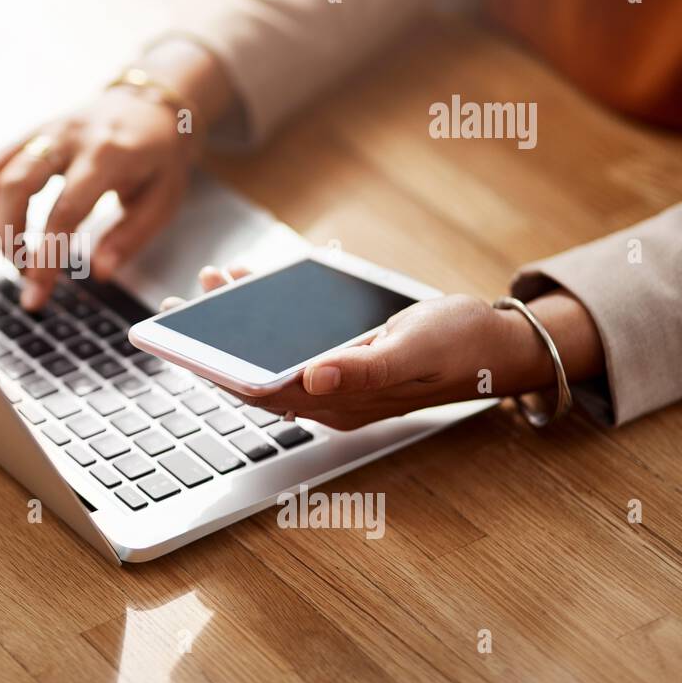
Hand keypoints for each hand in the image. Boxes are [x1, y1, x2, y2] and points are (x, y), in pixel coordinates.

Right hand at [0, 89, 191, 309]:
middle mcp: (70, 136)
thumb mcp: (163, 199)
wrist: (152, 102)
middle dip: (8, 236)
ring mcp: (45, 130)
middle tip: (19, 274)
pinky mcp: (31, 132)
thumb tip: (99, 272)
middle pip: (17, 183)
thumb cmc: (160, 156)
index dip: (46, 253)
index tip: (35, 290)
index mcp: (108, 154)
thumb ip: (130, 237)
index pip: (66, 209)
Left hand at [162, 264, 600, 430]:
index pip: (260, 391)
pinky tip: (262, 281)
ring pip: (270, 352)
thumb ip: (364, 368)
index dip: (217, 367)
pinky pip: (293, 338)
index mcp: (341, 404)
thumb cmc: (461, 346)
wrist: (498, 344)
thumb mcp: (413, 350)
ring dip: (241, 317)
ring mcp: (335, 379)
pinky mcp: (343, 358)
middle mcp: (330, 397)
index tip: (183, 339)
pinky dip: (272, 310)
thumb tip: (311, 377)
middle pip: (255, 371)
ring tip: (221, 278)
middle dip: (217, 336)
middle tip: (190, 298)